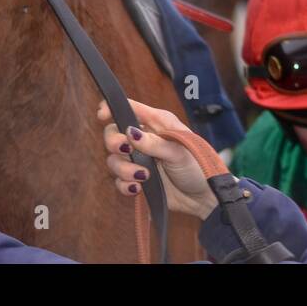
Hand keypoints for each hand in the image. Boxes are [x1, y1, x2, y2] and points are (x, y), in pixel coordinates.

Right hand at [97, 98, 217, 219]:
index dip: (111, 108)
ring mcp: (139, 159)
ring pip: (113, 159)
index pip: (128, 108)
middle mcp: (144, 138)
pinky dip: (124, 185)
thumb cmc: (198, 166)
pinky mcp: (137, 180)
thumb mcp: (179, 152)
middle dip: (114, 143)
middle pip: (113, 134)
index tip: (102, 115)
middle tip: (125, 151)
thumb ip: (154, 143)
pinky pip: (119, 181)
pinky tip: (138, 189)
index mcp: (156, 123)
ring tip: (143, 176)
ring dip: (123, 169)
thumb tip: (130, 133)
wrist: (204, 197)